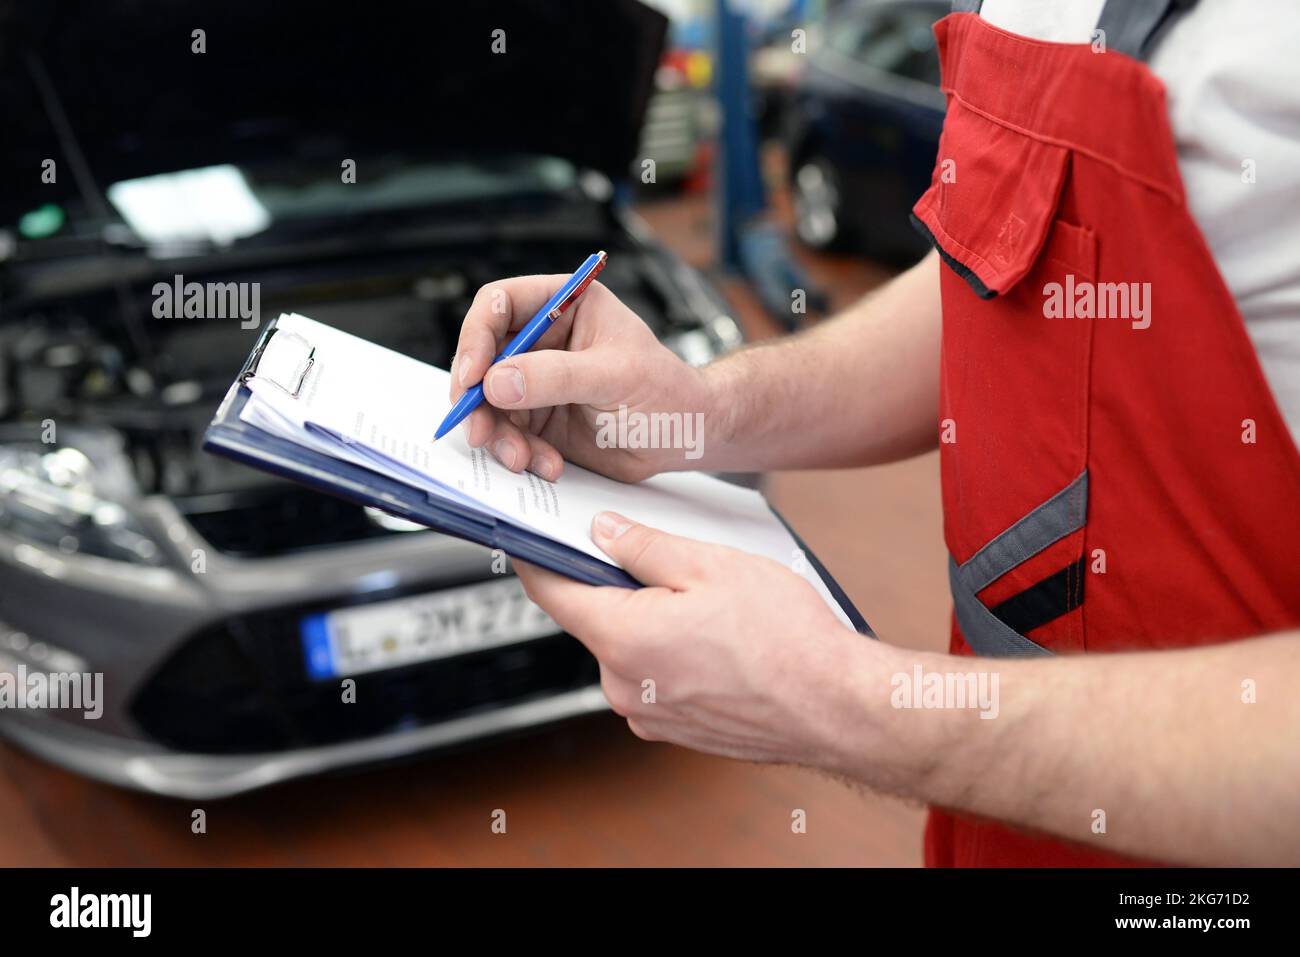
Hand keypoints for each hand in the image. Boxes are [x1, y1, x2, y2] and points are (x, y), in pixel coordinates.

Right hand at [451, 276, 711, 482]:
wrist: (687, 438)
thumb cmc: (669, 392)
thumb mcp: (615, 376)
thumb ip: (556, 376)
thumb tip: (497, 382)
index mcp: (566, 305)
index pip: (501, 304)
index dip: (477, 337)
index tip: (473, 377)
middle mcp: (545, 340)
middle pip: (483, 358)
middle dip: (477, 399)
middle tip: (478, 430)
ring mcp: (539, 382)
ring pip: (490, 404)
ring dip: (500, 436)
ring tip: (523, 459)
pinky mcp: (540, 420)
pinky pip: (510, 435)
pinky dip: (521, 454)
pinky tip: (547, 466)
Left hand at [515, 511, 865, 765]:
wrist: (835, 709)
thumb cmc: (785, 641)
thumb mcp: (711, 565)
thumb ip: (643, 546)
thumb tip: (602, 532)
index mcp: (621, 638)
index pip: (550, 591)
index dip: (538, 556)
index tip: (533, 535)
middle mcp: (622, 685)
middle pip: (593, 618)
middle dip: (619, 585)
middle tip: (668, 561)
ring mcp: (646, 714)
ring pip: (627, 647)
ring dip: (650, 621)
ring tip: (709, 607)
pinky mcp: (672, 729)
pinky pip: (652, 677)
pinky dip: (670, 654)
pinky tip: (716, 640)